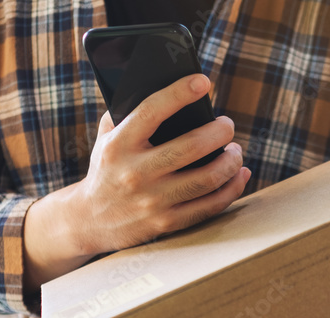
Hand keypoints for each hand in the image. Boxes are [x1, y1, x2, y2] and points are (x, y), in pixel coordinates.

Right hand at [24, 73, 250, 288]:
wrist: (90, 221)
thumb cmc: (107, 170)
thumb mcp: (107, 139)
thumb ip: (127, 113)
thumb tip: (164, 85)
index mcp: (119, 145)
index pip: (151, 112)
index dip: (179, 93)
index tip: (203, 82)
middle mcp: (135, 173)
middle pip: (190, 147)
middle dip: (219, 132)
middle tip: (227, 125)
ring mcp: (152, 201)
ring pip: (207, 178)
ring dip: (231, 161)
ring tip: (235, 151)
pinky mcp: (167, 223)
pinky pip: (210, 205)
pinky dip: (232, 188)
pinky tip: (239, 175)